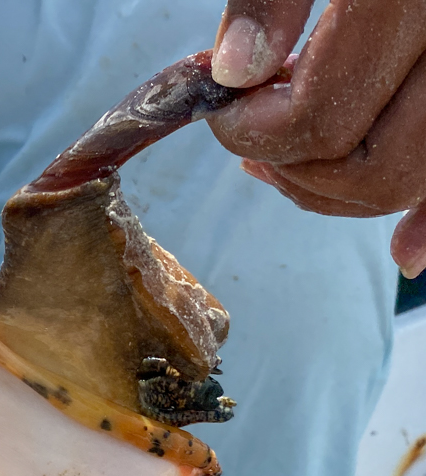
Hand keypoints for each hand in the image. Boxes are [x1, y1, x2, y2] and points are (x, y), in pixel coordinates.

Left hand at [207, 0, 425, 277]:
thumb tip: (237, 72)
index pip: (322, 114)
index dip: (254, 130)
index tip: (221, 105)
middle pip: (380, 165)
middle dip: (299, 168)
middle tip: (252, 137)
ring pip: (421, 175)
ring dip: (346, 189)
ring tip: (292, 160)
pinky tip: (407, 251)